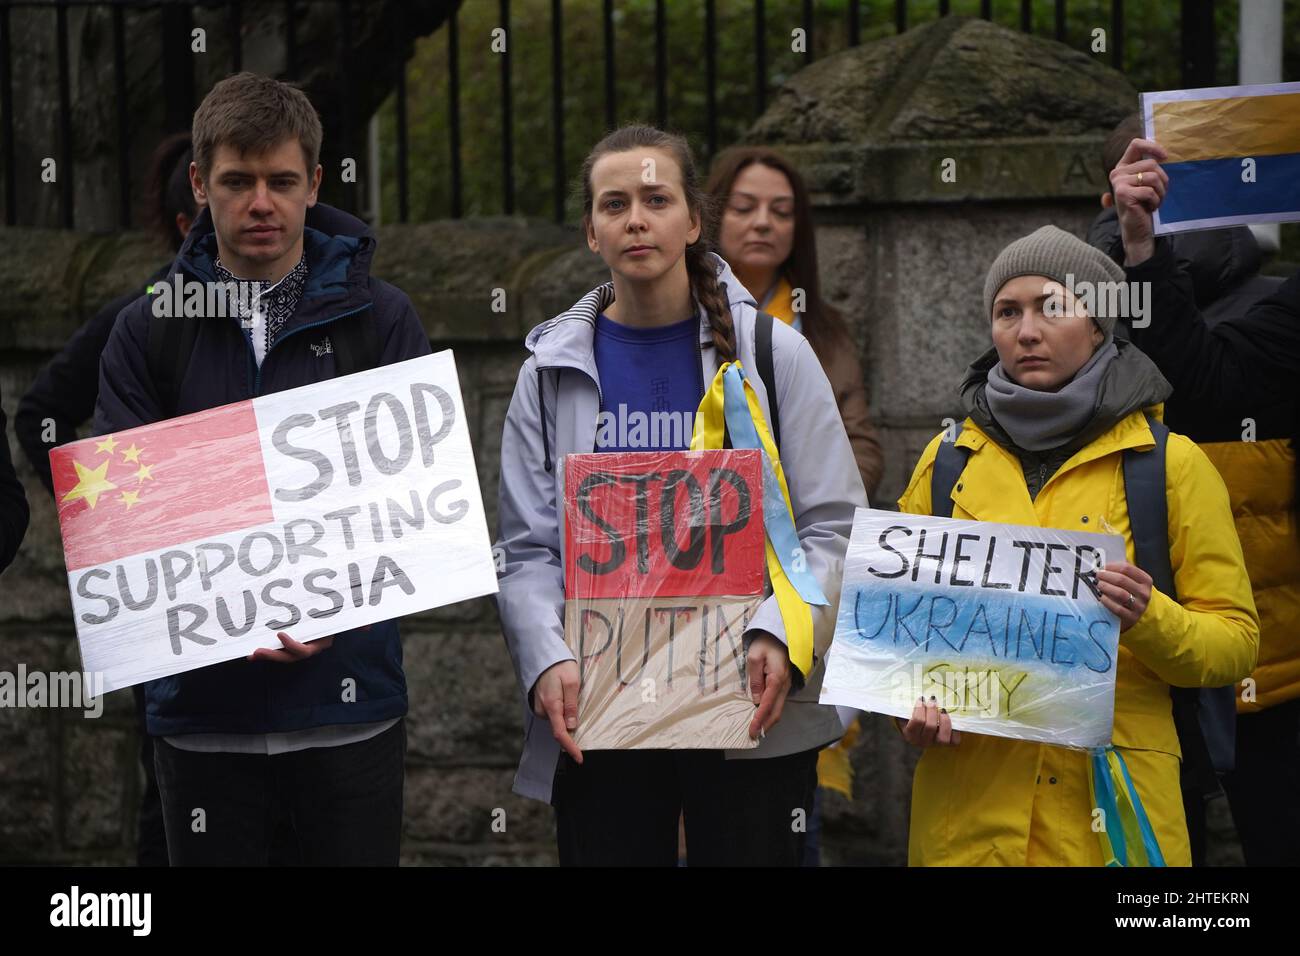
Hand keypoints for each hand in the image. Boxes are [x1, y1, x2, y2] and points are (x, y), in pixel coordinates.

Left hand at [246, 624, 366, 663]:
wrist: (336, 609)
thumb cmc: (341, 612)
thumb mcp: (348, 616)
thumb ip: (357, 622)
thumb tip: (368, 627)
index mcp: (320, 642)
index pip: (306, 650)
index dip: (293, 645)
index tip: (281, 634)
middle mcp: (309, 645)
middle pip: (289, 657)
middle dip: (273, 656)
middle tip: (257, 652)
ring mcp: (299, 643)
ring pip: (281, 654)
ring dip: (266, 655)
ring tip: (251, 654)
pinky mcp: (290, 638)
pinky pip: (277, 647)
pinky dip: (265, 648)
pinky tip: (251, 649)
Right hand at [532, 660, 581, 763]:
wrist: (542, 654)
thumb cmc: (559, 666)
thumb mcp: (572, 682)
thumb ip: (572, 705)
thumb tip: (572, 726)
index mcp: (551, 705)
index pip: (560, 733)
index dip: (570, 747)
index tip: (579, 758)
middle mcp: (542, 709)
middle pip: (560, 727)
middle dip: (571, 723)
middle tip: (578, 698)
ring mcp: (539, 707)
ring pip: (557, 720)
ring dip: (566, 714)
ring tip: (569, 691)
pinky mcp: (539, 704)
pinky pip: (553, 713)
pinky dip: (561, 710)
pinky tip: (563, 695)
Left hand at [747, 631, 792, 738]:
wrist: (781, 634)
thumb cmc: (766, 643)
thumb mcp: (754, 657)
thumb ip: (754, 679)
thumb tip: (755, 699)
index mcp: (777, 679)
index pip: (767, 705)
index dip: (759, 720)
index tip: (751, 731)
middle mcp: (784, 685)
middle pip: (776, 712)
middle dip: (765, 725)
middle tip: (753, 735)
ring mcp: (786, 685)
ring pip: (779, 708)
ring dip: (768, 720)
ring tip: (757, 728)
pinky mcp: (784, 684)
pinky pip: (778, 701)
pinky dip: (771, 711)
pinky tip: (762, 715)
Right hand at [897, 696, 961, 747]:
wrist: (921, 730)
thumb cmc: (911, 717)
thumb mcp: (906, 713)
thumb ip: (906, 706)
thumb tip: (913, 696)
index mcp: (910, 734)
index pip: (917, 722)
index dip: (920, 708)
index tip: (921, 699)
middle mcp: (923, 742)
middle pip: (930, 727)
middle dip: (932, 710)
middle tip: (933, 700)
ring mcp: (936, 744)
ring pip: (943, 738)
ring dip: (944, 721)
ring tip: (943, 710)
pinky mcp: (948, 744)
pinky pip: (954, 741)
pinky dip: (955, 730)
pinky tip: (951, 719)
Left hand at [1096, 561, 1152, 630]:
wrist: (1135, 615)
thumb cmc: (1130, 595)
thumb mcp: (1131, 582)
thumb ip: (1121, 573)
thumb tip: (1104, 565)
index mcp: (1146, 581)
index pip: (1128, 568)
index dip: (1112, 566)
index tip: (1103, 567)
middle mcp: (1144, 593)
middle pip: (1122, 580)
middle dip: (1106, 576)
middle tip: (1098, 575)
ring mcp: (1139, 606)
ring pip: (1120, 593)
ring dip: (1106, 587)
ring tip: (1098, 585)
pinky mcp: (1132, 617)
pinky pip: (1117, 608)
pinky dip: (1107, 601)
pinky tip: (1101, 597)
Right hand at [1110, 137, 1169, 266]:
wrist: (1138, 229)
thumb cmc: (1145, 205)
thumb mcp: (1147, 183)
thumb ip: (1149, 168)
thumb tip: (1163, 154)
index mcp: (1122, 167)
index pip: (1136, 145)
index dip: (1153, 147)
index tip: (1166, 157)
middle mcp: (1117, 173)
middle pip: (1151, 163)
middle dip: (1162, 180)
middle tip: (1158, 194)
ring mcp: (1118, 183)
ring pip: (1153, 177)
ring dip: (1160, 192)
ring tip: (1154, 202)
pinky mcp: (1123, 194)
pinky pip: (1150, 190)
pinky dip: (1155, 201)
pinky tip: (1149, 208)